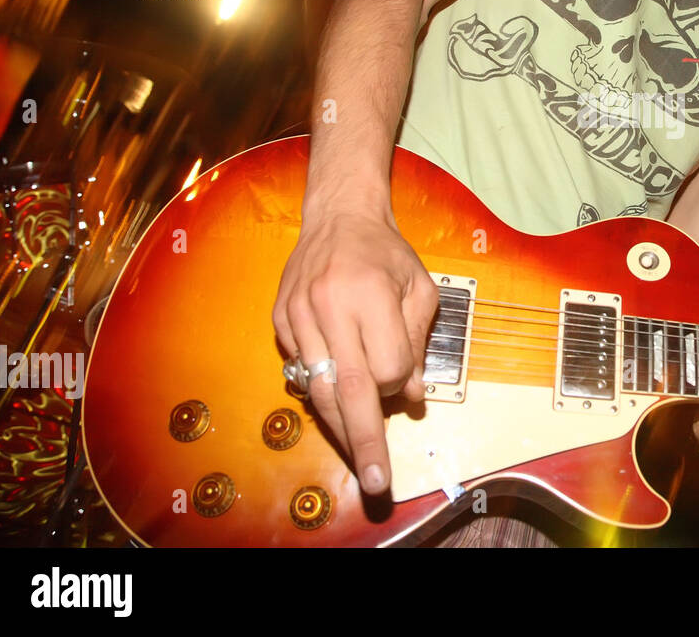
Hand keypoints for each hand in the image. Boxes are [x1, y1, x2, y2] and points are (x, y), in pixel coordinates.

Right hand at [272, 207, 437, 495]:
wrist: (338, 217)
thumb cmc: (385, 252)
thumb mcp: (419, 287)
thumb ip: (417, 342)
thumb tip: (410, 396)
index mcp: (367, 293)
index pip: (385, 366)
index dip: (398, 381)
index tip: (403, 376)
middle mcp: (327, 306)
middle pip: (347, 390)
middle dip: (364, 440)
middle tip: (376, 481)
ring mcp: (297, 316)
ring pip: (317, 389)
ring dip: (340, 427)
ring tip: (359, 458)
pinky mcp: (280, 322)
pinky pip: (301, 372)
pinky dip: (321, 396)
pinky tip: (338, 410)